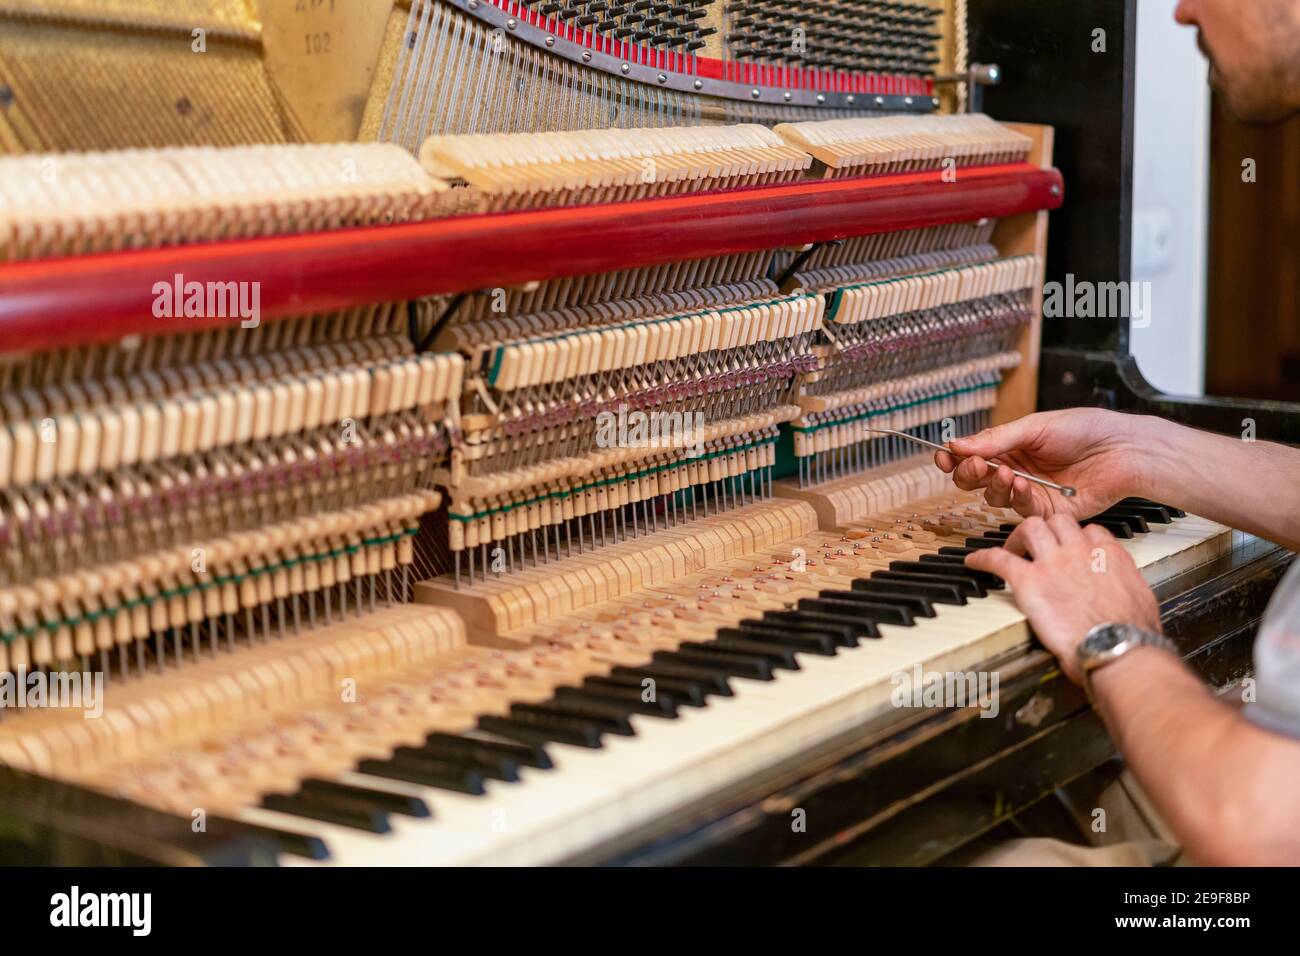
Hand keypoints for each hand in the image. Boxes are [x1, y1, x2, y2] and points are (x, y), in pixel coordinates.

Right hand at [934, 408, 1147, 519]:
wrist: (1123, 450)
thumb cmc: (1086, 430)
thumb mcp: (1035, 426)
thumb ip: (996, 439)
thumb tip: (958, 444)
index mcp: (1011, 446)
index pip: (972, 455)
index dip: (954, 458)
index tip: (943, 456)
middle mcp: (1016, 469)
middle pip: (975, 480)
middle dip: (969, 474)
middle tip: (975, 465)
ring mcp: (1030, 491)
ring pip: (993, 497)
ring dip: (994, 485)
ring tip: (1007, 473)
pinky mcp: (1046, 511)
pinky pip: (1020, 510)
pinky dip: (1017, 498)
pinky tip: (1024, 485)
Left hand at [966, 515, 1161, 683]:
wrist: (1117, 646)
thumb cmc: (1132, 634)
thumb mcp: (1140, 599)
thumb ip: (1125, 586)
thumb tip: (1122, 594)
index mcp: (1109, 555)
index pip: (1090, 531)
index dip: (1077, 538)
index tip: (1069, 548)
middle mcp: (1080, 551)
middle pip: (1058, 522)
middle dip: (1046, 529)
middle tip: (1036, 546)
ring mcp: (1053, 562)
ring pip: (1030, 527)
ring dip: (1017, 536)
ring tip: (1011, 549)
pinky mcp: (1029, 580)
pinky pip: (998, 559)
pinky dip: (982, 557)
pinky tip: (973, 562)